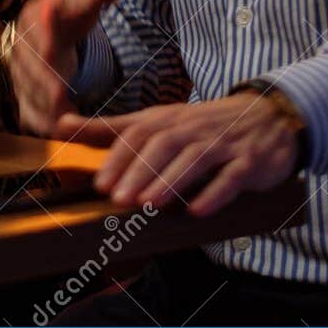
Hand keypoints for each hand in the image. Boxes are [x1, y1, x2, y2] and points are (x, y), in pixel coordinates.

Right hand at [6, 0, 121, 136]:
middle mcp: (21, 46)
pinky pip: (31, 112)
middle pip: (29, 70)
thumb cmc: (67, 13)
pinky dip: (45, 124)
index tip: (54, 60)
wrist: (43, 27)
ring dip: (44, 111)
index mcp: (34, 18)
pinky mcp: (26, 93)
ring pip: (28, 95)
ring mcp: (21, 72)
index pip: (38, 33)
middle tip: (60, 102)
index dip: (45, 46)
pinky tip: (66, 134)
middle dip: (43, 88)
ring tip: (65, 126)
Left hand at [58, 92, 302, 215]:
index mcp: (167, 119)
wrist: (268, 116)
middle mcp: (193, 129)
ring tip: (149, 204)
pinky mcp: (251, 162)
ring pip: (195, 160)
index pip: (138, 135)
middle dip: (139, 172)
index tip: (100, 184)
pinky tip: (196, 210)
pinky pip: (233, 177)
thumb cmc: (200, 125)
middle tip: (119, 199)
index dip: (118, 158)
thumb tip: (60, 125)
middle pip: (163, 146)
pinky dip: (214, 193)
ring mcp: (224, 144)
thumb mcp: (154, 121)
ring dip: (170, 182)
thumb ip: (109, 128)